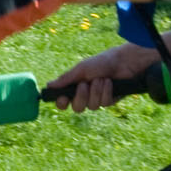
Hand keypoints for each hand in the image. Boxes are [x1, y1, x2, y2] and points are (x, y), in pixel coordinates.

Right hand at [43, 43, 163, 111]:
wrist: (123, 61)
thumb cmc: (101, 62)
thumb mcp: (81, 69)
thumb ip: (65, 79)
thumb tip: (48, 86)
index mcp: (75, 87)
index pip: (64, 102)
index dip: (62, 103)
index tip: (63, 98)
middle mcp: (85, 95)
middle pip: (77, 108)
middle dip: (81, 97)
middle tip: (85, 85)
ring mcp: (98, 99)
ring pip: (92, 106)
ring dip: (96, 91)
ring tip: (101, 79)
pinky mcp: (110, 101)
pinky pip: (104, 103)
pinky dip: (106, 91)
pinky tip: (109, 82)